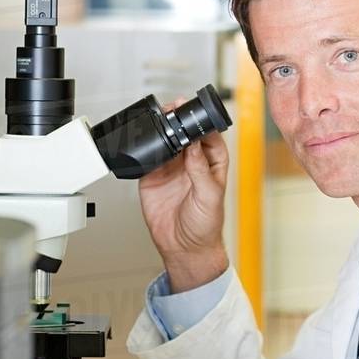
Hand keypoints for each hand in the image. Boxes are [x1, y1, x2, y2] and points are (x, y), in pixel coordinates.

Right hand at [137, 99, 229, 291]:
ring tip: (159, 119)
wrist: (184, 248)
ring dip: (163, 129)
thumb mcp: (209, 195)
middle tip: (173, 109)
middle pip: (185, 134)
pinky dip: (146, 148)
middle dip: (180, 120)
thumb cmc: (207, 226)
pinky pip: (148, 157)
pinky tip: (146, 141)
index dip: (201, 123)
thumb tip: (195, 144)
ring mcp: (172, 169)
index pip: (208, 136)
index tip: (194, 113)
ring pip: (167, 141)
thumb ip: (200, 169)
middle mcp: (192, 163)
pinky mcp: (153, 178)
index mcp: (212, 164)